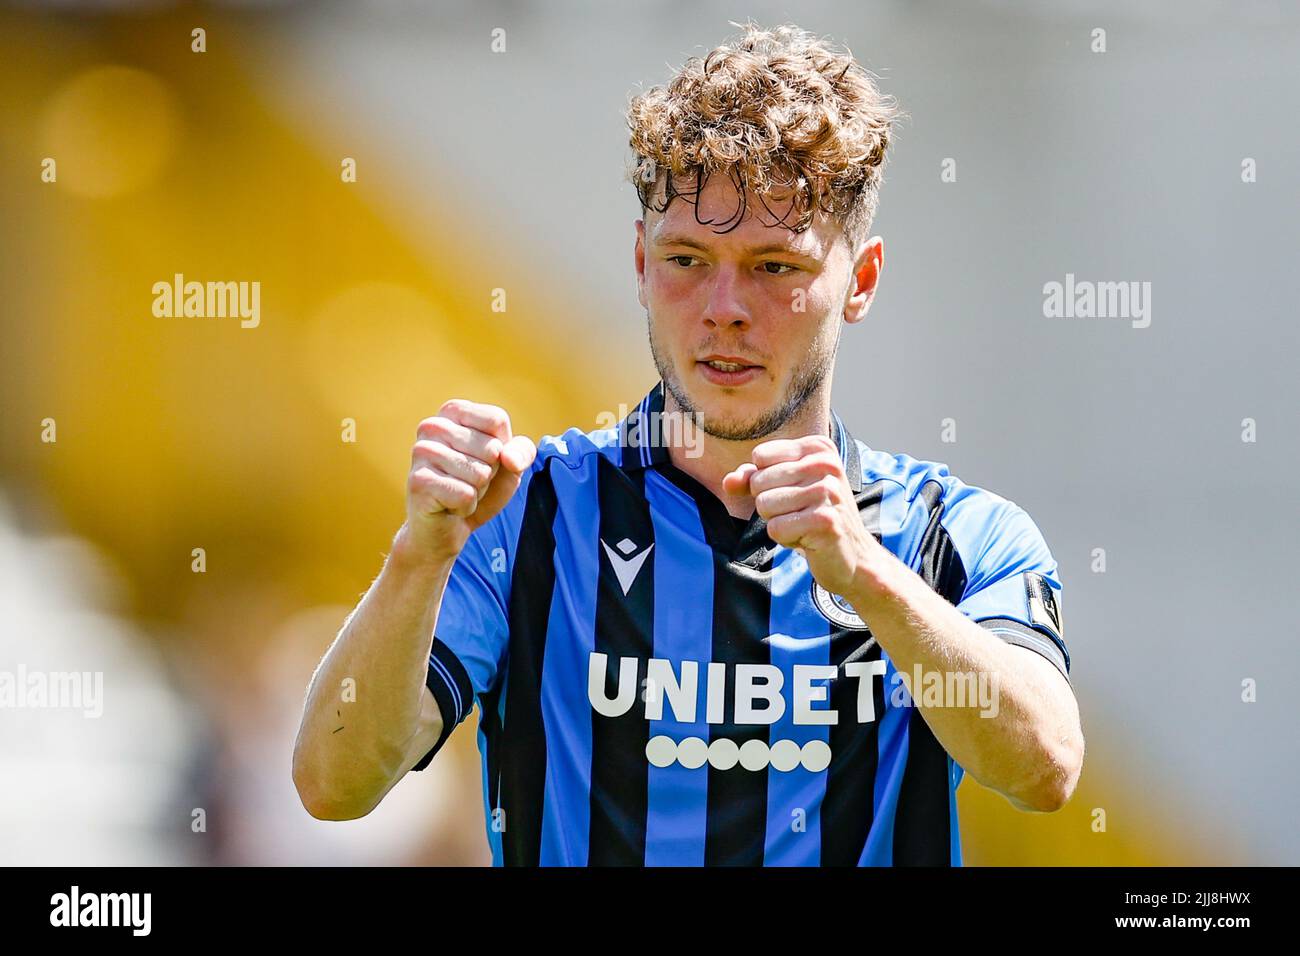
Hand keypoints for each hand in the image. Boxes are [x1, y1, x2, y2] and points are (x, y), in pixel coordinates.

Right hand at [403, 399, 535, 561]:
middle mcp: (432, 426)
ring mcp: (422, 452)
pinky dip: (466, 507)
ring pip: (480, 474)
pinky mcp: (418, 481)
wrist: (447, 527)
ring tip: (457, 492)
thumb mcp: (509, 465)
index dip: (501, 448)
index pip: (496, 420)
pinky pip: (466, 495)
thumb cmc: (477, 487)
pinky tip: (449, 506)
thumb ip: (521, 452)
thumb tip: (509, 458)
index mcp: (453, 411)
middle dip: (489, 473)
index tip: (483, 460)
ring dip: (477, 491)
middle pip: (491, 448)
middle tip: (468, 481)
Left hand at [723, 434, 878, 597]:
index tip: (793, 492)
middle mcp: (826, 464)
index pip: (760, 456)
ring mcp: (829, 491)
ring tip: (804, 525)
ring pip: (764, 505)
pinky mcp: (826, 520)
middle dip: (770, 506)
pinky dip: (785, 539)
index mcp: (818, 448)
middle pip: (759, 482)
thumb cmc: (813, 516)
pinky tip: (808, 539)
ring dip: (778, 523)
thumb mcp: (783, 489)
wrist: (852, 555)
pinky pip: (776, 528)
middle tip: (799, 513)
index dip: (765, 481)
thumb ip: (752, 479)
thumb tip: (728, 482)